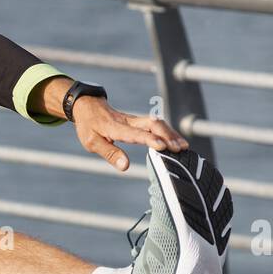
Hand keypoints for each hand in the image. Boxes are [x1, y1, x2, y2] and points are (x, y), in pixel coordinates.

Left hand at [72, 98, 187, 171]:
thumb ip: (110, 154)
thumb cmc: (89, 126)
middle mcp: (128, 121)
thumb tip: (125, 166)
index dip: (148, 139)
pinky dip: (168, 132)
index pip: (134, 133)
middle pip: (152, 124)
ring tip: (183, 146)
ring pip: (157, 123)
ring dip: (171, 134)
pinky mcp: (139, 121)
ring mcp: (135, 120)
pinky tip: (177, 141)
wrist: (88, 106)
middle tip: (180, 148)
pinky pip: (156, 125)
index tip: (162, 147)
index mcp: (115, 128)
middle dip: (167, 135)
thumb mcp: (92, 142)